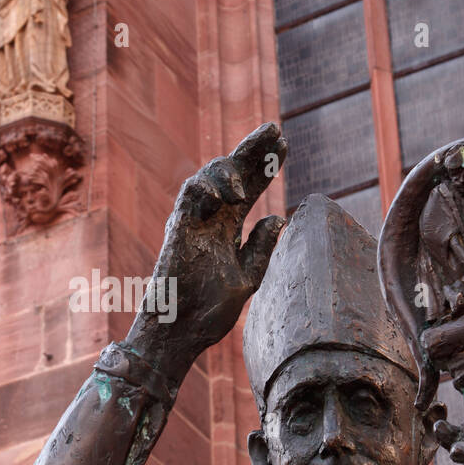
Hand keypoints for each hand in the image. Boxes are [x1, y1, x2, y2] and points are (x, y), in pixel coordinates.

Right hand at [125, 123, 286, 382]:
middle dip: (253, 150)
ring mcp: (194, 222)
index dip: (266, 166)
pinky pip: (189, 194)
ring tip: (245, 184)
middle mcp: (212, 220)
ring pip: (209, 176)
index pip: (250, 188)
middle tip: (275, 130)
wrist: (181, 334)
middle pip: (233, 174)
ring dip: (231, 168)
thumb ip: (261, 248)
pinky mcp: (178, 229)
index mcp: (229, 229)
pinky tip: (227, 194)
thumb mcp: (247, 278)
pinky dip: (207, 186)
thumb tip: (279, 218)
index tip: (285, 144)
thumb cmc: (209, 313)